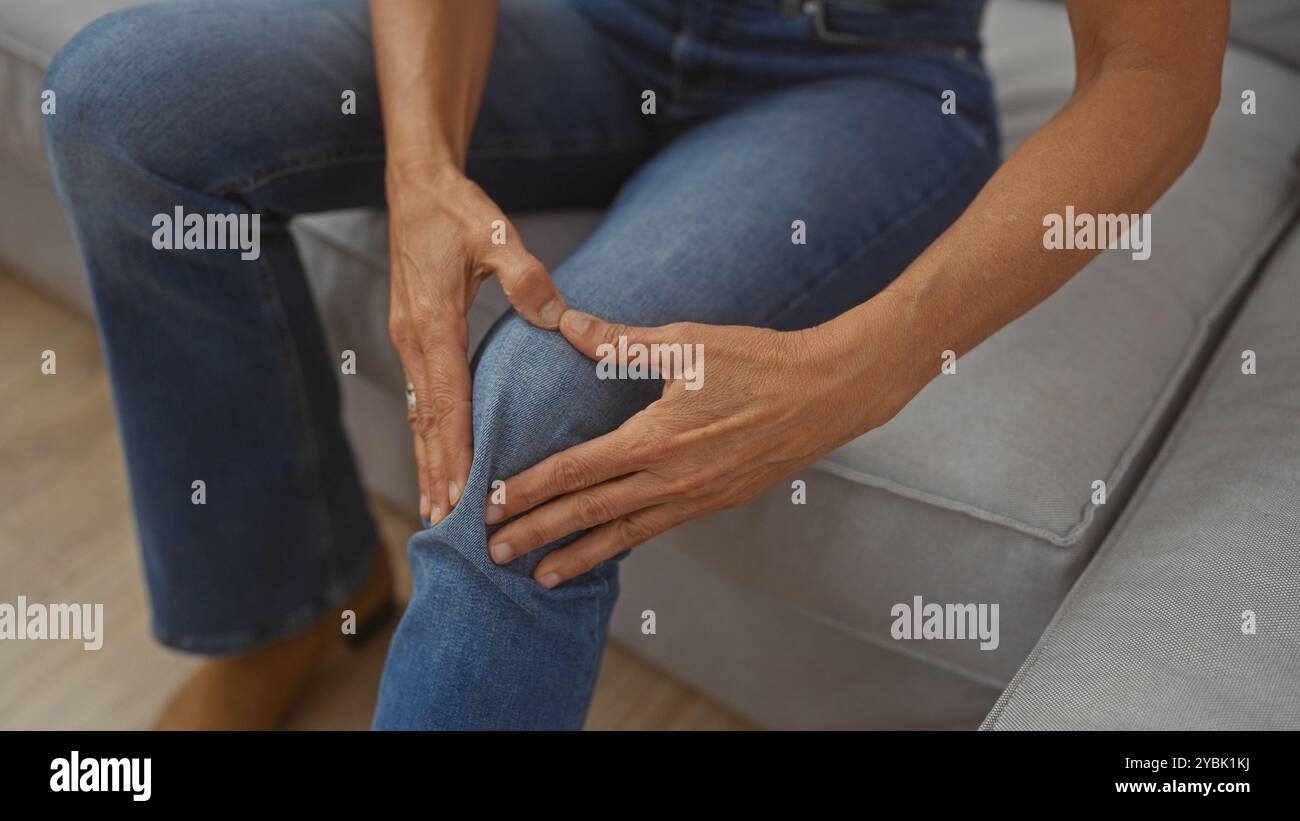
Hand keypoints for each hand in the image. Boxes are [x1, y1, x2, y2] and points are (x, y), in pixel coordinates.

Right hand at [386, 161, 564, 523]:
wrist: (417, 186)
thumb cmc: (457, 209)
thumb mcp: (495, 232)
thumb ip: (525, 276)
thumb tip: (553, 317)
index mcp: (434, 323)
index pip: (448, 400)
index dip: (457, 450)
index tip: (466, 492)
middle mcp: (414, 340)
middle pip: (428, 421)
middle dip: (438, 474)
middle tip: (448, 524)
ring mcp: (409, 342)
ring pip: (420, 416)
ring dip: (428, 464)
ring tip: (436, 511)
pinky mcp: (413, 339)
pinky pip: (421, 399)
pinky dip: (427, 437)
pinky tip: (436, 462)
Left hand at [485, 308, 917, 587]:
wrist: (829, 392)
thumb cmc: (759, 360)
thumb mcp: (688, 342)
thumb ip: (620, 343)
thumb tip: (566, 324)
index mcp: (657, 438)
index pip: (576, 471)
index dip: (528, 490)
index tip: (490, 505)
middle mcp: (673, 478)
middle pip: (589, 512)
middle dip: (537, 535)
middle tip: (492, 555)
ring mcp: (697, 497)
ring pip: (623, 534)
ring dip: (578, 556)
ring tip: (540, 578)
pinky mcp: (718, 501)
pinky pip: (658, 529)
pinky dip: (624, 543)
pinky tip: (604, 550)